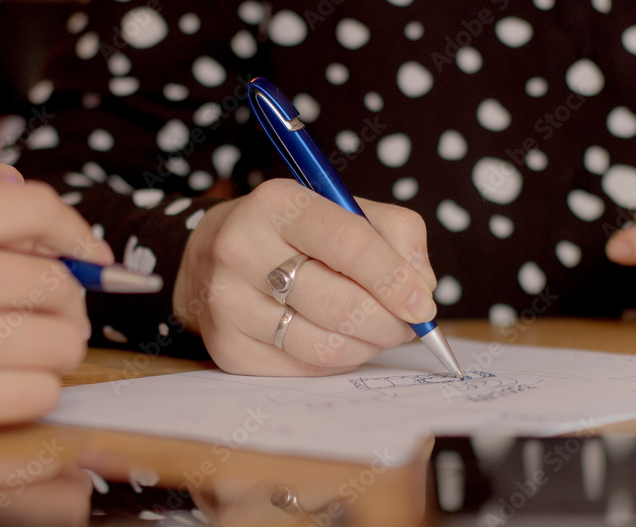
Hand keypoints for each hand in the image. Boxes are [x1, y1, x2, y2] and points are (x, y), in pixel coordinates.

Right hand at [0, 148, 111, 441]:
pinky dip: (31, 392)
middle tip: (43, 317)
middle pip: (62, 284)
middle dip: (64, 305)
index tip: (88, 256)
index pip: (38, 205)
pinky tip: (2, 387)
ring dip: (52, 351)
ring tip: (22, 354)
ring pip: (64, 341)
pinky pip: (41, 391)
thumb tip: (12, 185)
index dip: (76, 233)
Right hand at [173, 179, 436, 375]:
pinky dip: (338, 361)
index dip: (395, 279)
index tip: (423, 304)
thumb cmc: (292, 233)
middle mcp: (242, 250)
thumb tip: (421, 288)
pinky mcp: (228, 348)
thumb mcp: (342, 209)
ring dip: (368, 346)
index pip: (349, 243)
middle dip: (389, 323)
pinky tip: (341, 340)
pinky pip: (305, 369)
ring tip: (378, 333)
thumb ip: (395, 233)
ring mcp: (228, 303)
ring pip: (325, 346)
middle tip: (408, 326)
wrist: (212, 257)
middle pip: (340, 303)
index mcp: (276, 203)